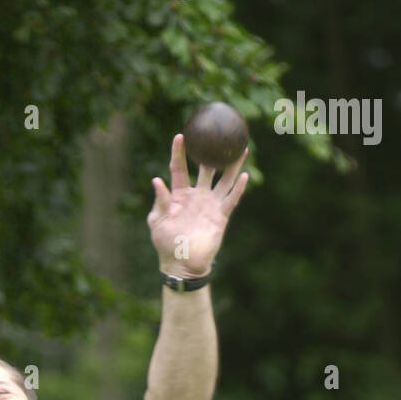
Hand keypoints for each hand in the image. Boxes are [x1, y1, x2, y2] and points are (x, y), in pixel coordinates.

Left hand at [147, 134, 247, 277]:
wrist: (181, 264)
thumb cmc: (166, 244)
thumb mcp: (157, 222)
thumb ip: (159, 202)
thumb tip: (156, 181)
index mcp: (179, 195)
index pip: (179, 169)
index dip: (179, 153)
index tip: (180, 136)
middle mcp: (197, 196)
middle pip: (207, 169)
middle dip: (212, 153)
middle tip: (218, 135)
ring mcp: (210, 205)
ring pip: (224, 180)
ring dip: (232, 165)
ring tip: (240, 148)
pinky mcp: (220, 216)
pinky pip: (231, 200)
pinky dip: (238, 188)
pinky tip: (244, 176)